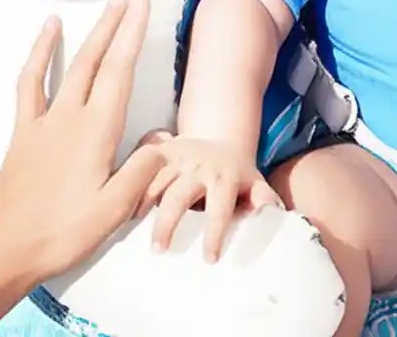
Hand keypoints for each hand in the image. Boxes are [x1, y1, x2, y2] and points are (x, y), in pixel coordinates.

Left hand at [0, 0, 166, 284]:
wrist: (1, 250)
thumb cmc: (61, 232)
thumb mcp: (114, 209)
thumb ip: (143, 171)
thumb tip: (163, 143)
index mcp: (96, 131)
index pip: (120, 72)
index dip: (132, 34)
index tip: (141, 5)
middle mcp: (68, 118)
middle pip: (95, 60)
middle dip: (112, 25)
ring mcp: (42, 124)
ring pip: (67, 68)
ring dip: (83, 36)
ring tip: (95, 10)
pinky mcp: (24, 135)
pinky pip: (30, 86)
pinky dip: (38, 58)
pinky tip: (43, 41)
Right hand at [137, 132, 281, 261]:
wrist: (219, 136)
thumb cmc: (237, 173)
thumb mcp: (255, 182)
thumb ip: (264, 197)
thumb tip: (271, 210)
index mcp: (226, 176)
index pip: (219, 208)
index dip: (214, 234)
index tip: (208, 260)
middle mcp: (200, 164)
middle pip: (177, 197)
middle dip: (166, 225)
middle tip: (159, 251)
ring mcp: (177, 156)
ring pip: (154, 185)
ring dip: (142, 210)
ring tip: (133, 235)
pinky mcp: (160, 151)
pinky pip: (141, 173)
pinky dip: (132, 193)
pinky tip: (125, 214)